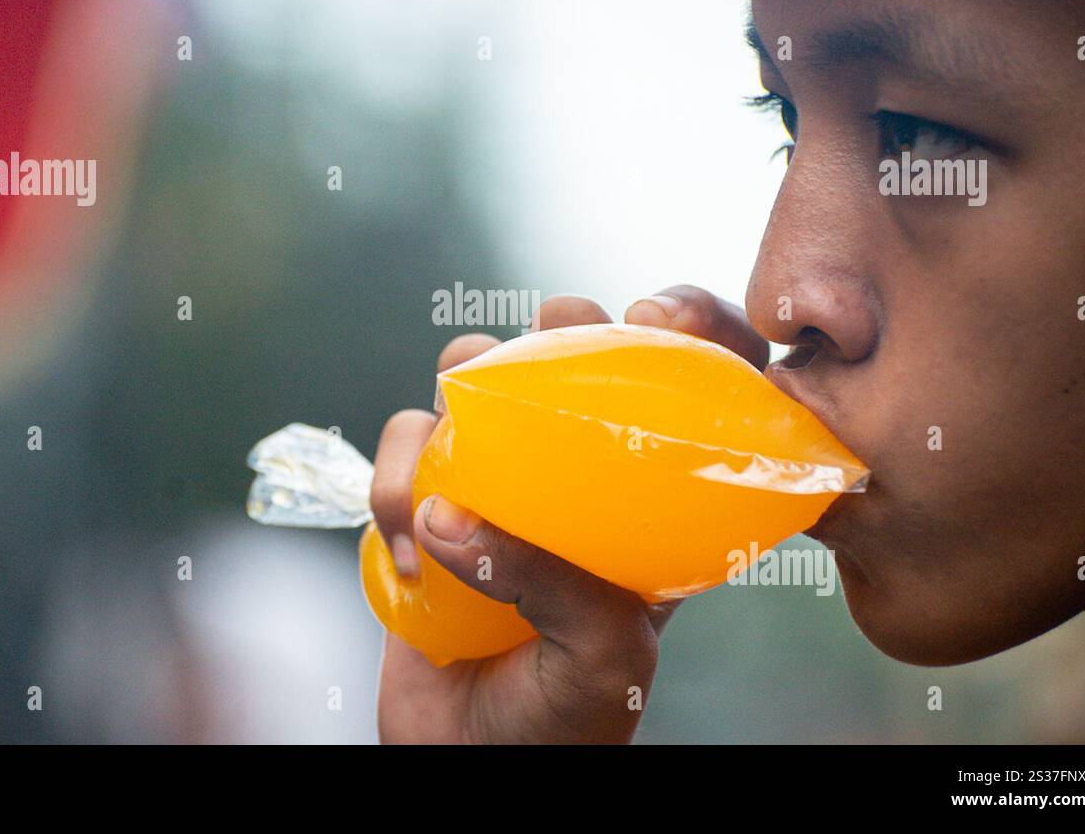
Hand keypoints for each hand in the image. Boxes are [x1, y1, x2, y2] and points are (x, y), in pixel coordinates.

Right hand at [370, 287, 768, 742]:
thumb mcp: (603, 654)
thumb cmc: (564, 723)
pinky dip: (391, 483)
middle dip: (560, 326)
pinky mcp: (426, 502)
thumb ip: (552, 580)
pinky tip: (407, 550)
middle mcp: (575, 480)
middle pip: (572, 356)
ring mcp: (498, 483)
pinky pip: (402, 448)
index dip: (693, 331)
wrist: (471, 768)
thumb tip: (451, 510)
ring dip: (455, 392)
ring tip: (449, 447)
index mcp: (650, 507)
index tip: (657, 315)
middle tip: (552, 331)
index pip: (693, 393)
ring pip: (475, 381)